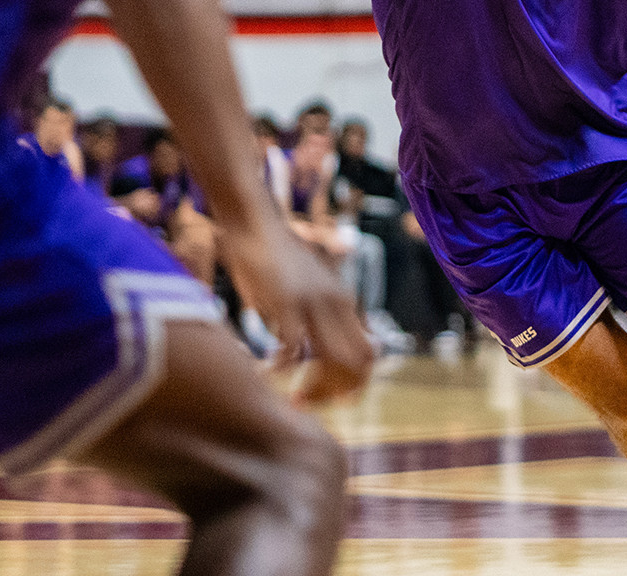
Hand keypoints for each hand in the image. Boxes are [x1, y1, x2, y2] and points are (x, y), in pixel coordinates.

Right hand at [219, 218, 373, 404]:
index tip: (332, 400)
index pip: (370, 353)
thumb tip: (315, 349)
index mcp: (345, 302)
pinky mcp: (287, 302)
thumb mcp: (309, 285)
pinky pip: (291, 351)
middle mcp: (336, 303)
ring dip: (312, 389)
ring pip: (331, 362)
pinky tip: (265, 370)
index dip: (355, 384)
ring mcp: (314, 303)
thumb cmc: (276, 258)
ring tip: (291, 398)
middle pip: (357, 364)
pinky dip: (279, 369)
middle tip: (306, 403)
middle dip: (334, 393)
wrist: (256, 223)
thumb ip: (319, 313)